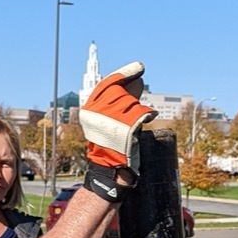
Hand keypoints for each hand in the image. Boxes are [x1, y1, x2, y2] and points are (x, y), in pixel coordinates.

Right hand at [80, 62, 157, 181]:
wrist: (109, 170)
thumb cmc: (110, 145)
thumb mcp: (106, 120)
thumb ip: (117, 100)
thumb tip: (138, 79)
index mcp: (90, 109)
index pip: (108, 84)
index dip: (125, 74)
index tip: (139, 67)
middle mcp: (98, 112)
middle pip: (122, 93)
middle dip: (131, 99)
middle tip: (133, 112)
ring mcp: (111, 120)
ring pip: (133, 103)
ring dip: (139, 110)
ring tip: (136, 123)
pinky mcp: (126, 128)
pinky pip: (142, 113)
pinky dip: (147, 114)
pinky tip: (147, 119)